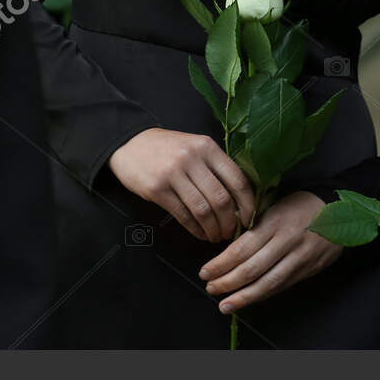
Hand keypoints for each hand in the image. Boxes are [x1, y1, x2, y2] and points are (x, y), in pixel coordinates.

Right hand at [107, 127, 255, 242]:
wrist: (129, 143)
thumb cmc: (168, 148)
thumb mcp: (194, 146)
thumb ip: (215, 166)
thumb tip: (240, 199)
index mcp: (207, 146)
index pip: (237, 179)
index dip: (248, 203)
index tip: (250, 218)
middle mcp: (192, 158)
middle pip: (221, 199)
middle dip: (230, 222)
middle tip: (230, 232)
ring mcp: (173, 173)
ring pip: (203, 210)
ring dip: (213, 229)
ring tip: (215, 236)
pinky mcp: (157, 189)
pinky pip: (183, 215)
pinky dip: (195, 229)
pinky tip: (200, 233)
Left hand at [199, 191, 341, 312]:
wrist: (339, 210)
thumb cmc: (301, 205)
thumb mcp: (276, 206)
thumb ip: (256, 226)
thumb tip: (230, 248)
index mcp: (275, 222)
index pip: (243, 247)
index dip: (222, 263)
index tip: (205, 271)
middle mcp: (287, 241)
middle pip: (253, 268)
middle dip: (228, 282)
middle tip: (210, 288)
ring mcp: (300, 258)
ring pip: (268, 283)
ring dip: (244, 297)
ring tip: (225, 304)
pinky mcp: (309, 270)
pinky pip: (282, 285)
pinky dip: (263, 294)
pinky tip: (249, 299)